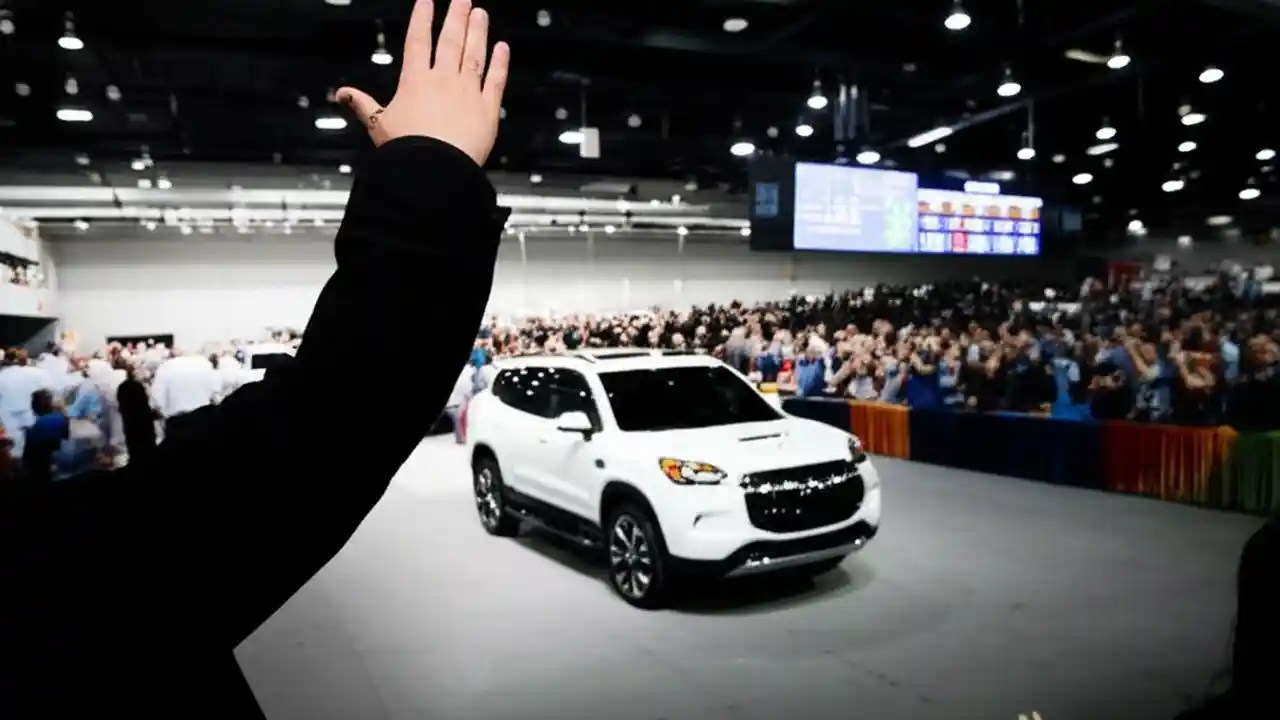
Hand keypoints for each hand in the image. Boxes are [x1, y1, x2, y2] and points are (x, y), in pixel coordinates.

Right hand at [338, 0, 509, 165]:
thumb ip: (363, 105)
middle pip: (451, 40)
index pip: (418, 41)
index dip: (422, 18)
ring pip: (474, 54)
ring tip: (480, 13)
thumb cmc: (407, 152)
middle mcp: (443, 80)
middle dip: (456, 16)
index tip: (427, 1)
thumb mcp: (378, 125)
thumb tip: (342, 94)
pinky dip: (500, 63)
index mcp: (416, 82)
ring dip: (478, 31)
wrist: (435, 170)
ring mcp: (467, 92)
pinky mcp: (487, 109)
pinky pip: (495, 80)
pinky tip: (502, 48)